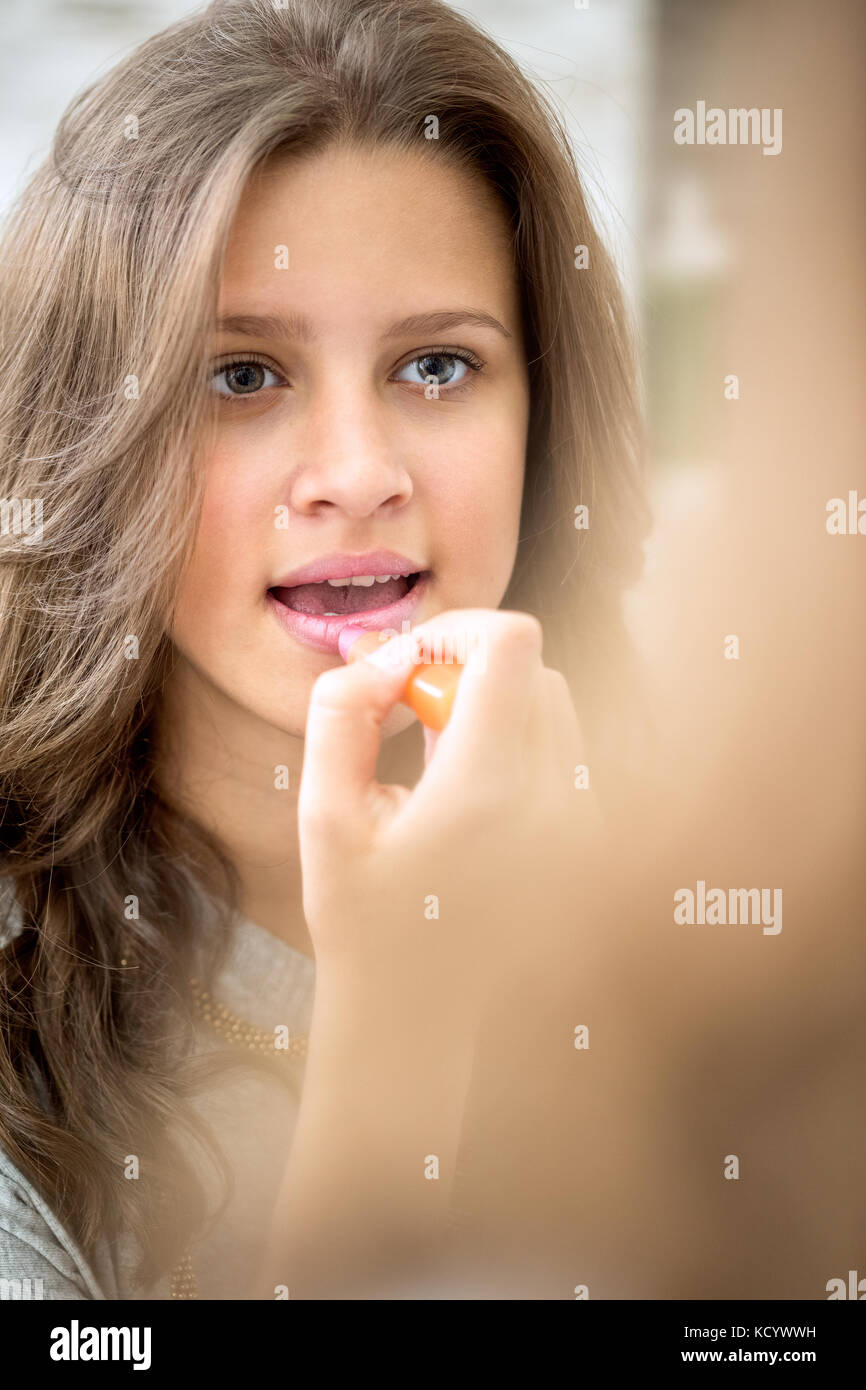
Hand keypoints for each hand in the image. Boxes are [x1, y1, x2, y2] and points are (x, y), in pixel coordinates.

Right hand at [298, 609, 586, 1024]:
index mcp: (487, 791)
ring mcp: (585, 825)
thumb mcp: (324, 815)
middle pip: (534, 667)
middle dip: (467, 670)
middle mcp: (555, 802)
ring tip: (439, 765)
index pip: (510, 643)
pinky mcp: (592, 841)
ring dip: (496, 705)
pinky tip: (471, 798)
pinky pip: (566, 752)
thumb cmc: (364, 923)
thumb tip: (384, 656)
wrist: (421, 1020)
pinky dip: (520, 746)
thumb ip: (341, 713)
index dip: (453, 631)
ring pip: (555, 705)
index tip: (407, 666)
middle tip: (411, 717)